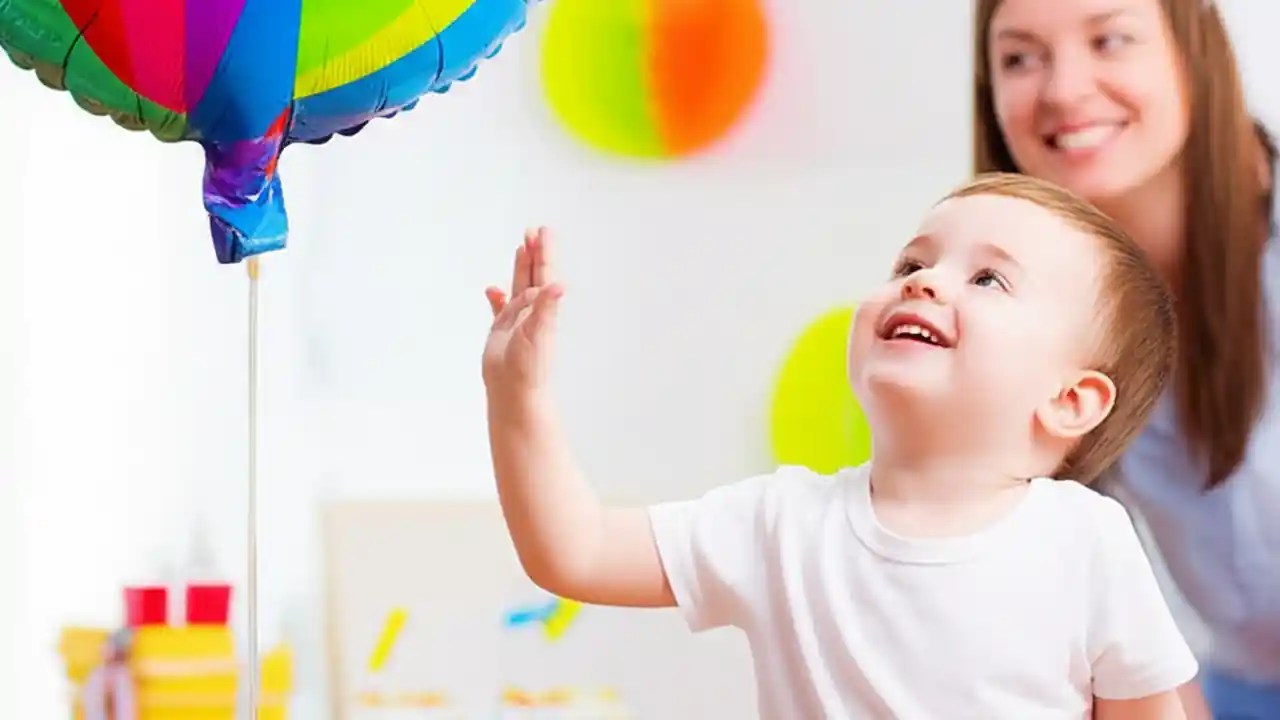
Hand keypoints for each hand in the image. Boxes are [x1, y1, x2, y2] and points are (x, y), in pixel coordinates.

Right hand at [482, 227, 564, 396]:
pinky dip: (497, 297)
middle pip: (534, 274)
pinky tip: (493, 289)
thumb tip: (559, 285)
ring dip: (520, 267)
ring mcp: (517, 319)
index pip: (545, 273)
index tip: (543, 231)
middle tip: (534, 230)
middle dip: (534, 252)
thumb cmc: (530, 366)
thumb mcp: (539, 333)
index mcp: (543, 308)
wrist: (514, 391)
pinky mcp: (502, 330)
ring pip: (519, 286)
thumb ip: (547, 308)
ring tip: (521, 247)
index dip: (544, 252)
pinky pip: (499, 308)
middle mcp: (532, 311)